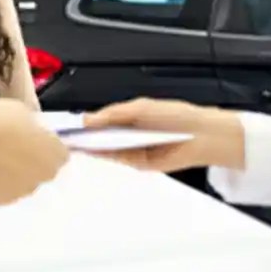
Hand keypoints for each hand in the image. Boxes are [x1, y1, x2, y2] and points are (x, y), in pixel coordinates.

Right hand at [0, 98, 68, 204]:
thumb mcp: (19, 110)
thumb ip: (33, 125)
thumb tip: (33, 132)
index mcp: (54, 153)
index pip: (61, 153)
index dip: (47, 145)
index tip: (33, 138)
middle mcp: (44, 176)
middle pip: (44, 169)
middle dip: (34, 160)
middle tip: (13, 147)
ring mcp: (23, 191)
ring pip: (25, 181)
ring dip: (16, 172)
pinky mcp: (2, 201)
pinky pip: (6, 189)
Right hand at [82, 97, 244, 172]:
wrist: (201, 135)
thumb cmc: (178, 116)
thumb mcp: (141, 108)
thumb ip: (114, 114)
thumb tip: (90, 118)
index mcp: (129, 117)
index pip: (101, 121)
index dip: (86, 124)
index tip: (71, 126)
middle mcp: (130, 134)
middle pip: (102, 137)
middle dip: (87, 138)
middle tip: (70, 138)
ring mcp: (134, 149)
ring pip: (108, 150)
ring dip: (94, 148)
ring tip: (78, 145)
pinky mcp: (140, 163)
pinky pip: (120, 160)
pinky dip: (107, 157)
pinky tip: (96, 152)